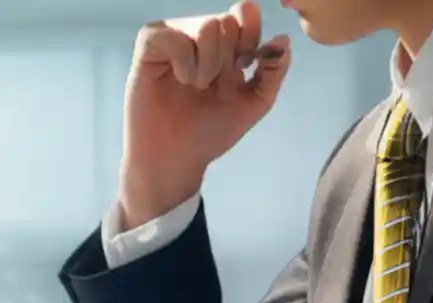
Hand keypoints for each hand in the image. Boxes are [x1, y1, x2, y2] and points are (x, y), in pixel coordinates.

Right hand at [120, 1, 291, 229]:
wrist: (174, 159)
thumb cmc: (208, 133)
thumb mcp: (252, 104)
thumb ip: (272, 73)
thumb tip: (283, 39)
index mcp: (224, 46)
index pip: (243, 13)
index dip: (251, 31)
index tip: (245, 65)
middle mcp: (199, 36)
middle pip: (227, 20)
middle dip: (228, 58)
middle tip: (214, 85)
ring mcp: (174, 38)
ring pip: (207, 25)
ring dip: (209, 64)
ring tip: (196, 86)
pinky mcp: (149, 45)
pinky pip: (175, 36)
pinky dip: (185, 63)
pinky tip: (179, 81)